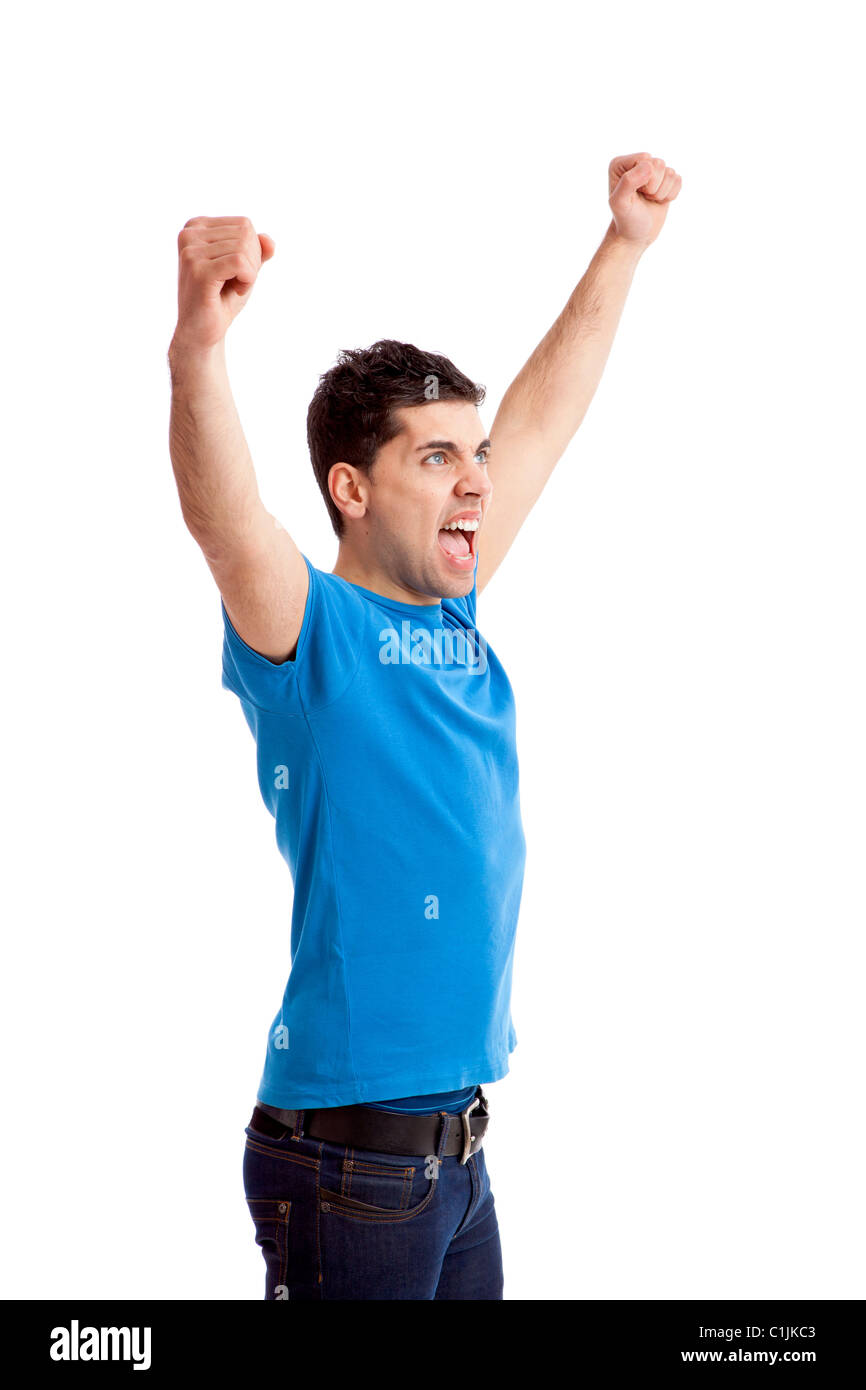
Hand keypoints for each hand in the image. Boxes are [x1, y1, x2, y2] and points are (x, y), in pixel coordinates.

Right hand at [172, 216, 275, 351]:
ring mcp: (191, 252)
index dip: (253, 251)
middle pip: (245, 234)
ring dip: (250, 274)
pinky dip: (247, 280)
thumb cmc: (221, 299)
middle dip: (252, 262)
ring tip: (234, 288)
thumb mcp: (243, 269)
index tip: (237, 272)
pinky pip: (240, 262)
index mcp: (196, 227)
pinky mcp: (198, 271)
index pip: (244, 225)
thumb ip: (257, 251)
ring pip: (244, 248)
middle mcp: (189, 235)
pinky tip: (238, 291)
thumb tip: (270, 241)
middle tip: (237, 282)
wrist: (203, 331)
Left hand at [607, 153, 680, 248]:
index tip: (635, 193)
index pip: (645, 159)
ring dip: (662, 192)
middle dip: (654, 186)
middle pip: (659, 163)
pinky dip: (670, 195)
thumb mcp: (620, 203)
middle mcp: (636, 163)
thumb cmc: (626, 219)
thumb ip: (628, 182)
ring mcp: (652, 170)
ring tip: (650, 200)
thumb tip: (648, 166)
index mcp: (620, 164)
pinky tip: (658, 201)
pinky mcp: (665, 179)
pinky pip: (678, 180)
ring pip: (670, 172)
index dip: (645, 179)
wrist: (636, 235)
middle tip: (643, 198)